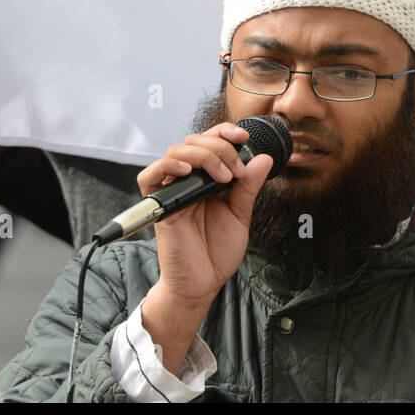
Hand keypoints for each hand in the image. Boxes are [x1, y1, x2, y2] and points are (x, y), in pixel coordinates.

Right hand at [135, 123, 272, 373]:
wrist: (203, 283)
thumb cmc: (217, 251)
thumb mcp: (240, 215)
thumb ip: (248, 187)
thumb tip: (264, 158)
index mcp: (206, 179)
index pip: (209, 141)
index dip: (224, 131)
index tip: (244, 137)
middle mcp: (188, 181)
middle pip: (194, 141)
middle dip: (220, 147)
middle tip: (237, 171)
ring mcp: (172, 191)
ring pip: (176, 151)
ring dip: (203, 155)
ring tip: (223, 176)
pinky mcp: (159, 206)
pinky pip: (150, 176)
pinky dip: (168, 166)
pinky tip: (189, 171)